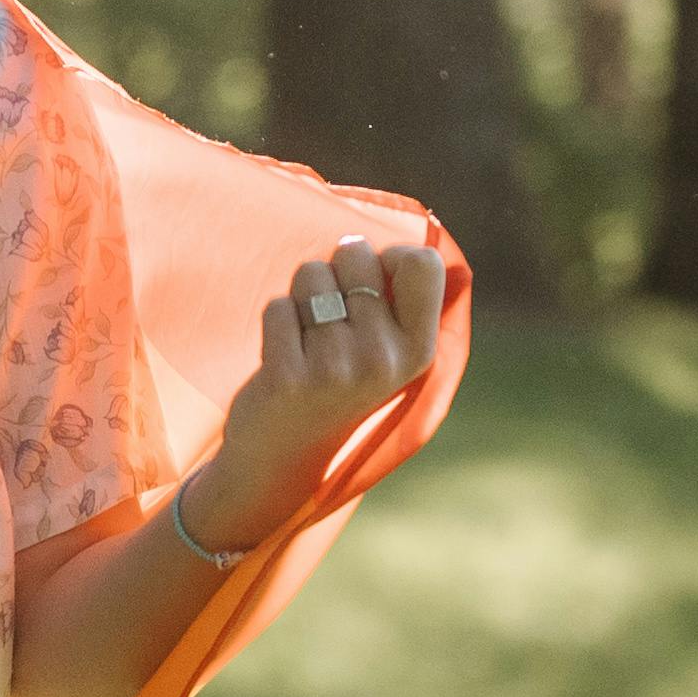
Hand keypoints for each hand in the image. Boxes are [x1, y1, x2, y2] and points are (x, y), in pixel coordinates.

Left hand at [177, 237, 443, 550]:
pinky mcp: (290, 376)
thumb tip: (415, 242)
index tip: (371, 282)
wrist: (284, 455)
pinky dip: (276, 320)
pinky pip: (278, 306)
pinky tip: (284, 356)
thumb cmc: (338, 383)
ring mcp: (338, 369)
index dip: (387, 256)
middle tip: (330, 314)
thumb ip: (403, 300)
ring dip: (300, 295)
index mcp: (419, 350)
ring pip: (311, 274)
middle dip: (335, 268)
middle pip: (356, 254)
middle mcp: (385, 359)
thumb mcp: (388, 352)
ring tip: (307, 336)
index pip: (422, 262)